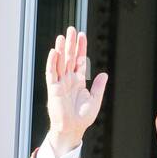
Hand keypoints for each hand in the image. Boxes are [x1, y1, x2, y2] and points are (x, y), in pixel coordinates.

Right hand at [45, 26, 108, 153]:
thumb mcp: (94, 100)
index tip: (82, 35)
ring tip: (63, 36)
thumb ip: (99, 87)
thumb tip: (104, 74)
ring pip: (60, 62)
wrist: (72, 129)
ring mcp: (60, 82)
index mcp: (78, 80)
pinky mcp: (53, 88)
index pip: (80, 60)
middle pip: (69, 57)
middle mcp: (68, 79)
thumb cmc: (83, 118)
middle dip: (71, 44)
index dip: (81, 48)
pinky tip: (54, 52)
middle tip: (71, 29)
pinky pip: (51, 73)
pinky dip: (52, 62)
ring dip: (61, 49)